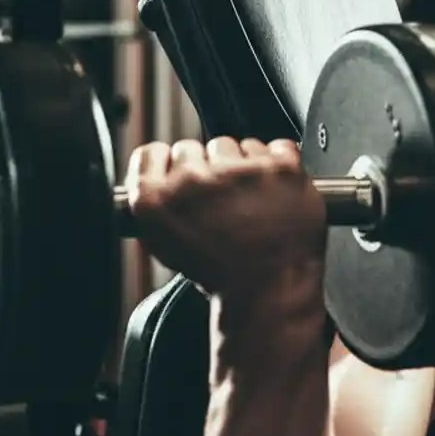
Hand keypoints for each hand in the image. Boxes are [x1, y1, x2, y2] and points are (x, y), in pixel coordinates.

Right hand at [125, 137, 327, 296]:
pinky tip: (275, 194)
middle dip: (209, 168)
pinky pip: (278, 147)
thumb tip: (156, 172)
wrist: (271, 290)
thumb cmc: (222, 274)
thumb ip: (155, 202)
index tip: (185, 178)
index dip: (172, 165)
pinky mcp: (280, 168)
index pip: (154, 152)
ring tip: (253, 203)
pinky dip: (279, 166)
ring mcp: (240, 170)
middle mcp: (195, 179)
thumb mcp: (165, 245)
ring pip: (237, 145)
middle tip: (225, 201)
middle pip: (195, 146)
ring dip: (245, 165)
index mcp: (157, 198)